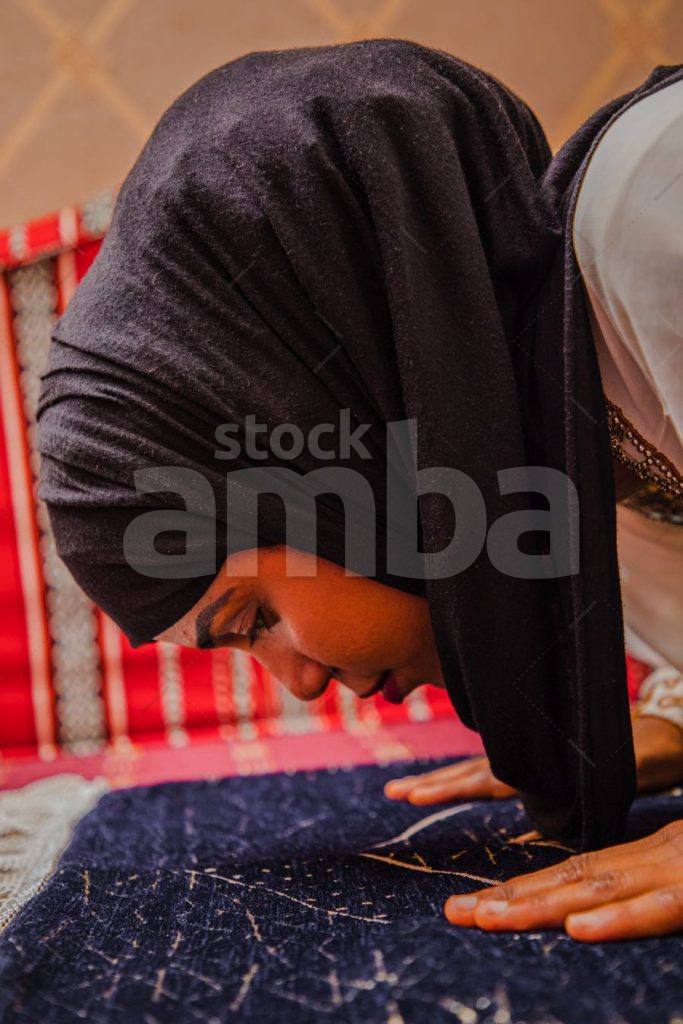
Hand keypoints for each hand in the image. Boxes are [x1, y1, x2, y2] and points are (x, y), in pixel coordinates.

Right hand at [384, 714, 682, 804]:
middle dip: (433, 783)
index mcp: (542, 758)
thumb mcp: (624, 760)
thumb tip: (560, 790)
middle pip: (471, 771)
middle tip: (394, 792)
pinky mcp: (539, 758)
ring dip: (443, 781)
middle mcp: (530, 755)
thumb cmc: (646, 747)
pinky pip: (494, 769)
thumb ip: (597, 772)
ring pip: (476, 769)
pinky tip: (452, 783)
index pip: (486, 777)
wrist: (661, 727)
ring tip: (406, 790)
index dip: (448, 787)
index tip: (412, 795)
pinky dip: (467, 777)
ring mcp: (531, 755)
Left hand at [444, 819, 682, 940]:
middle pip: (571, 879)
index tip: (473, 906)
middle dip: (510, 897)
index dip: (522, 889)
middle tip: (454, 912)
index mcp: (646, 856)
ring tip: (487, 917)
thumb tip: (602, 908)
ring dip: (540, 904)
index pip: (574, 873)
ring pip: (599, 888)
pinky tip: (576, 929)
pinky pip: (657, 909)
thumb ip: (649, 890)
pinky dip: (615, 919)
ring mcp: (673, 872)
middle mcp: (651, 859)